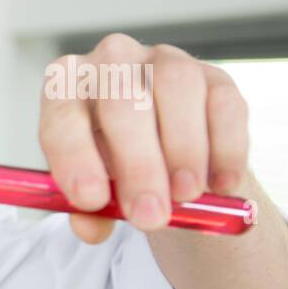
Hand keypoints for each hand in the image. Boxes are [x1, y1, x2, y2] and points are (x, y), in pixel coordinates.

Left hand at [38, 33, 250, 243]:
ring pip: (176, 90)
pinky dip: (225, 148)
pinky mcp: (215, 76)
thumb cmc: (112, 165)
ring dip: (183, 150)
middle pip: (122, 102)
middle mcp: (111, 61)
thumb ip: (87, 210)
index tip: (90, 200)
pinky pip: (224, 104)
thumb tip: (89, 227)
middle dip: (137, 165)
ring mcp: (165, 61)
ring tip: (186, 196)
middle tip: (149, 215)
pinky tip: (221, 185)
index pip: (62, 117)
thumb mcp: (93, 188)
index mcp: (66, 87)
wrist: (162, 152)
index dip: (74, 158)